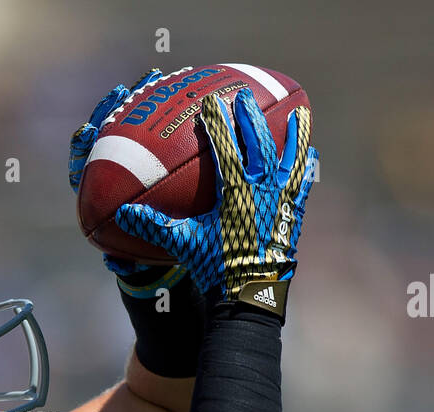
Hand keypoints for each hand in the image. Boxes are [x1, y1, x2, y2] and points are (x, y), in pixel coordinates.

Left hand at [70, 69, 190, 282]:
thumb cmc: (141, 258)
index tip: (88, 131)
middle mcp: (111, 170)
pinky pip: (165, 129)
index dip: (83, 146)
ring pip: (134, 122)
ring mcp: (134, 156)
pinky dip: (175, 114)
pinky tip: (192, 97)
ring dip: (144, 99)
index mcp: (97, 191)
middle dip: (112, 108)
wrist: (156, 253)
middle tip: (123, 91)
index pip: (83, 161)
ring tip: (157, 78)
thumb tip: (115, 265)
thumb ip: (123, 262)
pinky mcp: (157, 152)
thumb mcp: (134, 262)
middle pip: (106, 132)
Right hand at [114, 88, 317, 317]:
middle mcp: (261, 190)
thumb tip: (123, 212)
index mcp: (234, 192)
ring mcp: (281, 200)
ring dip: (294, 132)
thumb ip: (153, 225)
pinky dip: (306, 166)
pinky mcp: (293, 213)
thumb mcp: (182, 244)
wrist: (251, 295)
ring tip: (300, 110)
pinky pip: (302, 182)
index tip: (211, 102)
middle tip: (244, 95)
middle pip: (258, 143)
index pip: (225, 148)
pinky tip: (311, 153)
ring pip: (290, 156)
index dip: (218, 123)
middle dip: (250, 116)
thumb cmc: (215, 268)